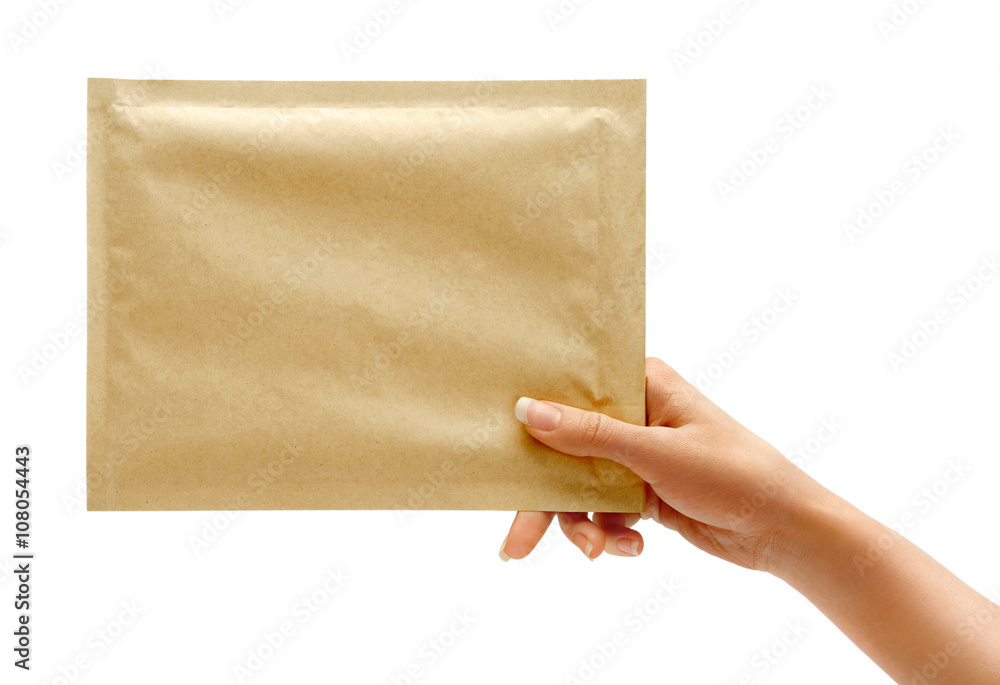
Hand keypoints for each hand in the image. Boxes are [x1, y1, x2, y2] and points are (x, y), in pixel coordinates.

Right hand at [499, 357, 818, 568]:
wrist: (782, 530)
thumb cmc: (733, 473)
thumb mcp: (656, 454)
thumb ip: (590, 436)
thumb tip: (527, 411)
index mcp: (643, 384)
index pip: (573, 390)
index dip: (535, 416)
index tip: (498, 445)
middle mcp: (635, 416)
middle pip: (567, 449)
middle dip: (547, 499)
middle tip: (516, 543)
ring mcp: (636, 456)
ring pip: (580, 487)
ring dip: (582, 525)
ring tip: (595, 553)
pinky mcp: (641, 493)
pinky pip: (602, 511)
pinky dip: (609, 533)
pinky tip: (632, 548)